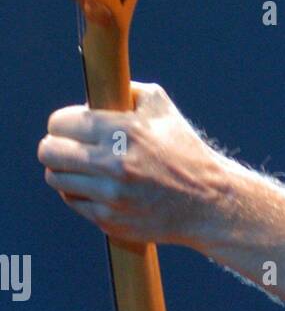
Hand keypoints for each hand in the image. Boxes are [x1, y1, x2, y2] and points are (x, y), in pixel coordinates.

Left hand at [36, 82, 230, 246]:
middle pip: (48, 151)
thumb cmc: (184, 150)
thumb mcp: (160, 107)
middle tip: (67, 148)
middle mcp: (114, 164)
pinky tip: (96, 188)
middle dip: (55, 146)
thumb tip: (92, 91)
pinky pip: (73, 201)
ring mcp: (110, 195)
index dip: (63, 123)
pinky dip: (79, 193)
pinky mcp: (110, 220)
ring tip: (81, 168)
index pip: (60, 122)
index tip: (71, 128)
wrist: (208, 202)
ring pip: (55, 178)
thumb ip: (124, 90)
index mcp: (123, 131)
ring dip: (64, 171)